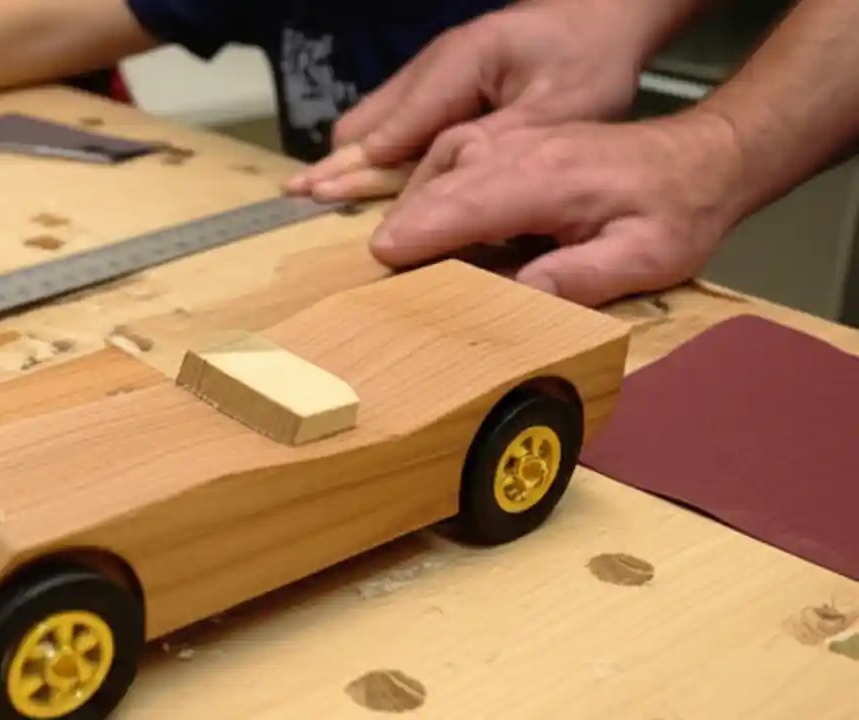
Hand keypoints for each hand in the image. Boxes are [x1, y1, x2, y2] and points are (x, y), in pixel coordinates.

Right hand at [286, 0, 650, 198]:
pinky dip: (381, 156)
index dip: (355, 174)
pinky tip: (371, 187)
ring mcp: (431, 74)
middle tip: (303, 204)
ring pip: (372, 123)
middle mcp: (431, 67)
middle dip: (339, 168)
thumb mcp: (558, 110)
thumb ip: (494, 147)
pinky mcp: (438, 87)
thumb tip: (443, 190)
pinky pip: (393, 123)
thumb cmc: (591, 59)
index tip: (317, 203)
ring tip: (322, 203)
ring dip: (356, 164)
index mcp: (457, 65)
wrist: (605, 15)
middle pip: (363, 125)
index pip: (391, 132)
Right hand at [370, 111, 747, 306]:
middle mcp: (526, 151)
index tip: (384, 256)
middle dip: (404, 217)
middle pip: (445, 177)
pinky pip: (461, 155)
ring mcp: (520, 142)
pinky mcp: (520, 144)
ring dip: (414, 198)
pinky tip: (428, 214)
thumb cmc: (679, 212)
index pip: (470, 202)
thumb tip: (521, 295)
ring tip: (393, 243)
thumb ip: (585, 276)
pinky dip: (433, 184)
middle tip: (372, 261)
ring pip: (447, 160)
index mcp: (551, 179)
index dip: (424, 230)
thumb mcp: (648, 256)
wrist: (704, 159)